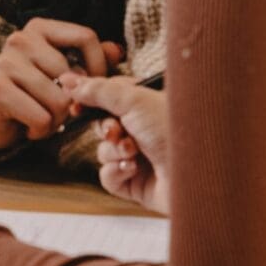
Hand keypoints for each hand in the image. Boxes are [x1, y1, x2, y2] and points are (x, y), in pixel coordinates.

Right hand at [0, 20, 122, 150]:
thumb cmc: (33, 93)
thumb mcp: (63, 71)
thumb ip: (90, 60)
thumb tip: (117, 50)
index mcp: (40, 29)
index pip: (85, 36)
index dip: (99, 66)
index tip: (93, 86)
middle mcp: (20, 39)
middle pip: (74, 76)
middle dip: (72, 102)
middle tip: (57, 109)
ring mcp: (5, 62)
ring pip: (59, 101)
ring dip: (56, 120)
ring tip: (41, 117)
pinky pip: (41, 118)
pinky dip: (40, 130)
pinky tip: (28, 125)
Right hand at [63, 72, 170, 214]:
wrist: (196, 173)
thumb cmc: (174, 129)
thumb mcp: (133, 99)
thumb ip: (98, 90)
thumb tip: (69, 81)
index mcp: (149, 105)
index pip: (111, 97)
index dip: (92, 100)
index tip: (76, 103)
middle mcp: (146, 130)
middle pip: (103, 124)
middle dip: (105, 128)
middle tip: (115, 131)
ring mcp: (142, 158)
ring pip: (103, 151)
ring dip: (113, 150)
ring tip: (133, 152)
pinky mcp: (138, 185)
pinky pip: (108, 176)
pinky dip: (116, 171)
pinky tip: (133, 169)